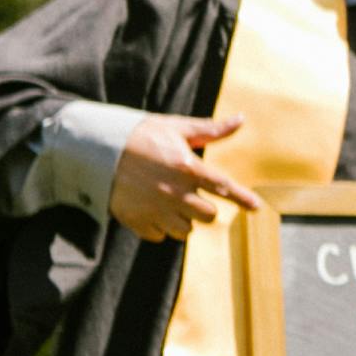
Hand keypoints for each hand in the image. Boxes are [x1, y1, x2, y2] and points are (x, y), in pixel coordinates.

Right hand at [106, 110, 264, 243]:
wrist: (97, 149)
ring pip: (185, 230)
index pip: (224, 187)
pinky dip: (159, 227)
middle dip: (204, 208)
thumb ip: (210, 130)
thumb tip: (241, 119)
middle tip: (190, 195)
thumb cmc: (141, 135)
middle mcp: (175, 192)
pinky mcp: (138, 222)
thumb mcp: (176, 128)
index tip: (257, 207)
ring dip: (183, 220)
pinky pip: (160, 236)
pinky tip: (151, 210)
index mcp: (188, 168)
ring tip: (168, 202)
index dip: (243, 198)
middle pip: (207, 215)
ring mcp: (156, 210)